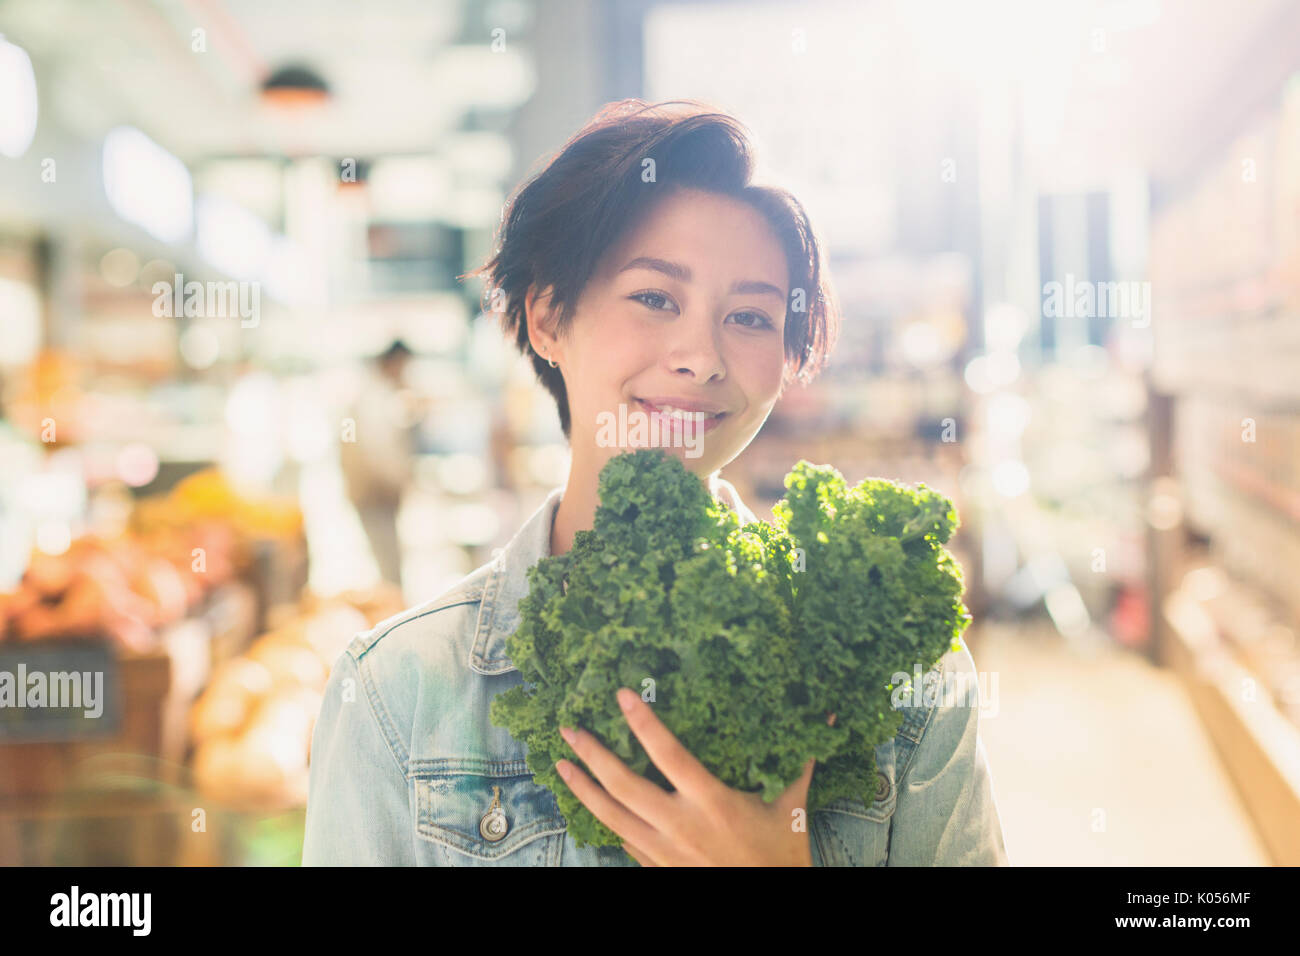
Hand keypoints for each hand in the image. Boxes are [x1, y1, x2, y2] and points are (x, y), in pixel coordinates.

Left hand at [554, 688, 824, 865]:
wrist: (769, 903)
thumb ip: (799, 761)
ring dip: (581, 787)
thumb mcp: (793, 806)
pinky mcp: (656, 868)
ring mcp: (663, 851)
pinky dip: (599, 818)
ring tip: (560, 764)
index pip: (668, 754)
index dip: (643, 723)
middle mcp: (680, 826)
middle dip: (592, 754)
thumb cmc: (782, 856)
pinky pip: (620, 839)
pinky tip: (586, 803)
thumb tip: (823, 716)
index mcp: (712, 803)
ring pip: (610, 815)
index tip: (622, 695)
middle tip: (569, 729)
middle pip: (623, 784)